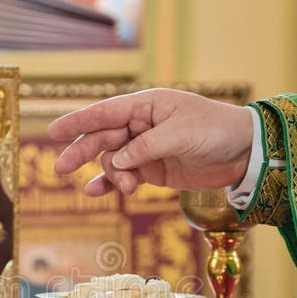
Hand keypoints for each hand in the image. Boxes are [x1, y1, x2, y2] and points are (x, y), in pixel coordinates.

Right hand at [47, 88, 252, 196]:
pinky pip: (124, 176)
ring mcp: (145, 148)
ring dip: (113, 176)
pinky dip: (110, 185)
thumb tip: (116, 163)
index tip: (52, 131)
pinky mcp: (153, 170)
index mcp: (146, 105)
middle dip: (81, 152)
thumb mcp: (180, 135)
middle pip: (102, 138)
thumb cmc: (215, 130)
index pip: (105, 112)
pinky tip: (96, 192)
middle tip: (60, 169)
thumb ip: (145, 148)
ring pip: (113, 161)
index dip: (77, 121)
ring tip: (126, 189)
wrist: (244, 153)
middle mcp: (141, 125)